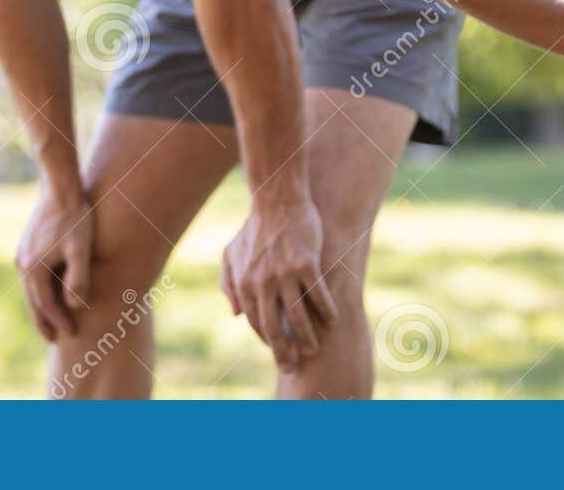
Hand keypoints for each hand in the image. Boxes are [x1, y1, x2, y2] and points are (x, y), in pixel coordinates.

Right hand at [15, 180, 93, 341]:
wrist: (60, 187)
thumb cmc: (75, 218)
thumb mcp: (81, 249)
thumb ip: (78, 278)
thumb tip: (75, 306)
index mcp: (33, 269)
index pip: (47, 305)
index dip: (59, 321)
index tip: (71, 335)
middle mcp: (23, 264)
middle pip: (34, 301)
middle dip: (44, 321)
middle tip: (54, 340)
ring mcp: (22, 254)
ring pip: (31, 289)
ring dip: (41, 306)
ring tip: (52, 320)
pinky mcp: (27, 245)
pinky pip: (33, 276)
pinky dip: (40, 290)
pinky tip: (49, 291)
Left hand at [220, 194, 337, 371]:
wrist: (276, 198)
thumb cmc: (254, 227)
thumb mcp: (231, 254)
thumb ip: (230, 284)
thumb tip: (236, 315)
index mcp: (244, 283)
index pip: (257, 323)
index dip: (269, 342)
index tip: (280, 353)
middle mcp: (262, 282)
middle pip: (275, 327)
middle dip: (284, 351)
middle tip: (294, 365)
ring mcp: (284, 273)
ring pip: (298, 315)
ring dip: (308, 337)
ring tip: (315, 348)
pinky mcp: (305, 262)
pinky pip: (318, 294)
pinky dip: (326, 310)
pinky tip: (333, 319)